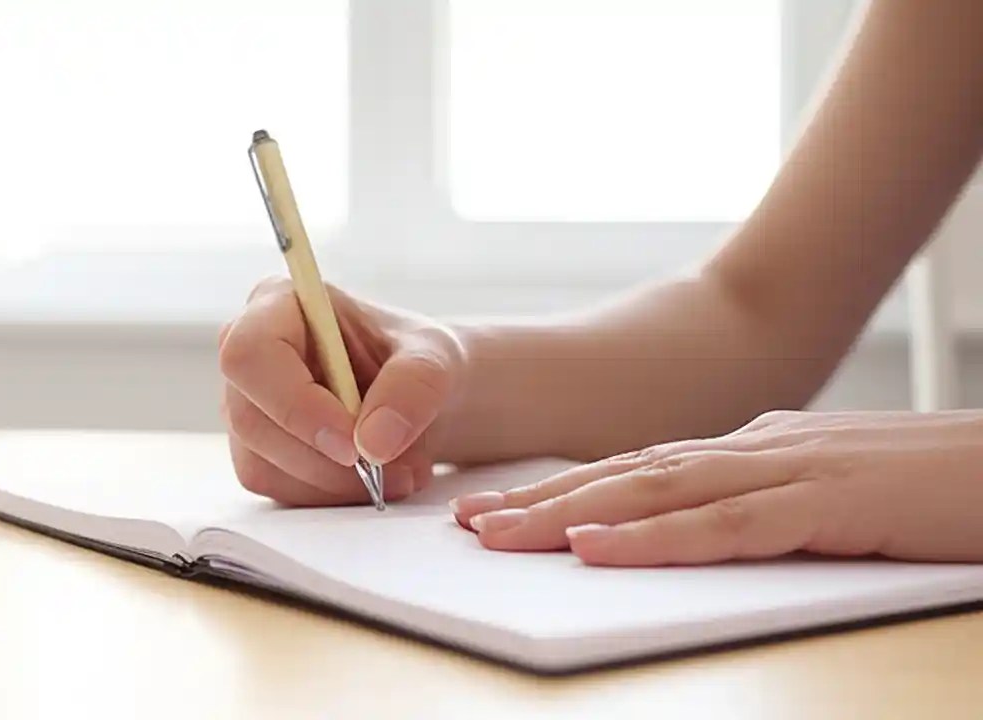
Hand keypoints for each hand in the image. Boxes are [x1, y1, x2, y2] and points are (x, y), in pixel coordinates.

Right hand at [219, 278, 465, 504]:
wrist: (418, 396)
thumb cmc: (415, 358)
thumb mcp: (434, 356)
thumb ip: (413, 385)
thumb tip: (373, 442)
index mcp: (278, 304)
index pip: (250, 354)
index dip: (294, 403)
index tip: (352, 442)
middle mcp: (250, 353)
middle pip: (250, 418)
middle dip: (323, 458)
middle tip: (388, 467)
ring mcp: (247, 405)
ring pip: (261, 463)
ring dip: (335, 483)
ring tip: (399, 473)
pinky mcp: (257, 450)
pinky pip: (277, 489)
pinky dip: (331, 495)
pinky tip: (373, 481)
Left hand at [451, 410, 982, 565]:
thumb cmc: (924, 484)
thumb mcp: (820, 490)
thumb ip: (756, 498)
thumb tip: (692, 517)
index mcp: (749, 447)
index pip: (636, 467)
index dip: (561, 489)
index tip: (498, 510)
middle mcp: (753, 448)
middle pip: (626, 474)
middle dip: (541, 500)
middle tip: (467, 522)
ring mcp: (787, 470)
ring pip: (656, 492)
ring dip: (572, 515)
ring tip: (500, 536)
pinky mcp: (826, 503)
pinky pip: (724, 525)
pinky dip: (655, 538)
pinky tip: (600, 549)